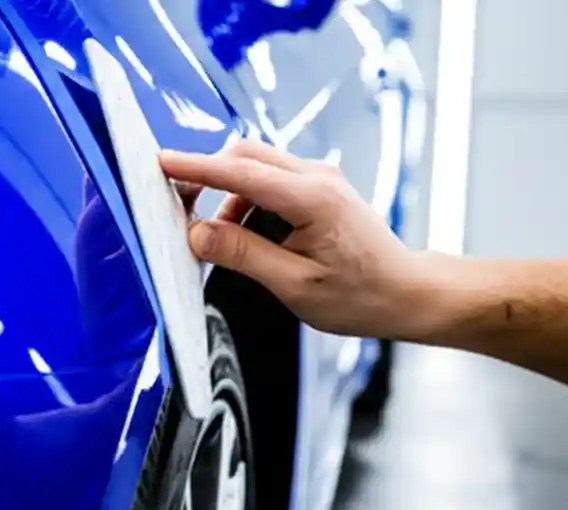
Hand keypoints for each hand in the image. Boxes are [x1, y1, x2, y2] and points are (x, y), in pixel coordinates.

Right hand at [160, 141, 440, 340]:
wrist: (405, 293)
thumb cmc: (360, 296)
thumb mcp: (294, 285)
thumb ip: (243, 255)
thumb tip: (198, 233)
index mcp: (312, 199)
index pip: (241, 172)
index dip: (196, 167)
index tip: (162, 163)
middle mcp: (317, 178)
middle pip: (245, 156)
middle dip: (207, 176)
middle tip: (180, 209)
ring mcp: (320, 179)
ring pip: (255, 167)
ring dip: (228, 196)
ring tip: (222, 242)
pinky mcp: (318, 189)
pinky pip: (270, 180)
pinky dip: (247, 201)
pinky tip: (247, 237)